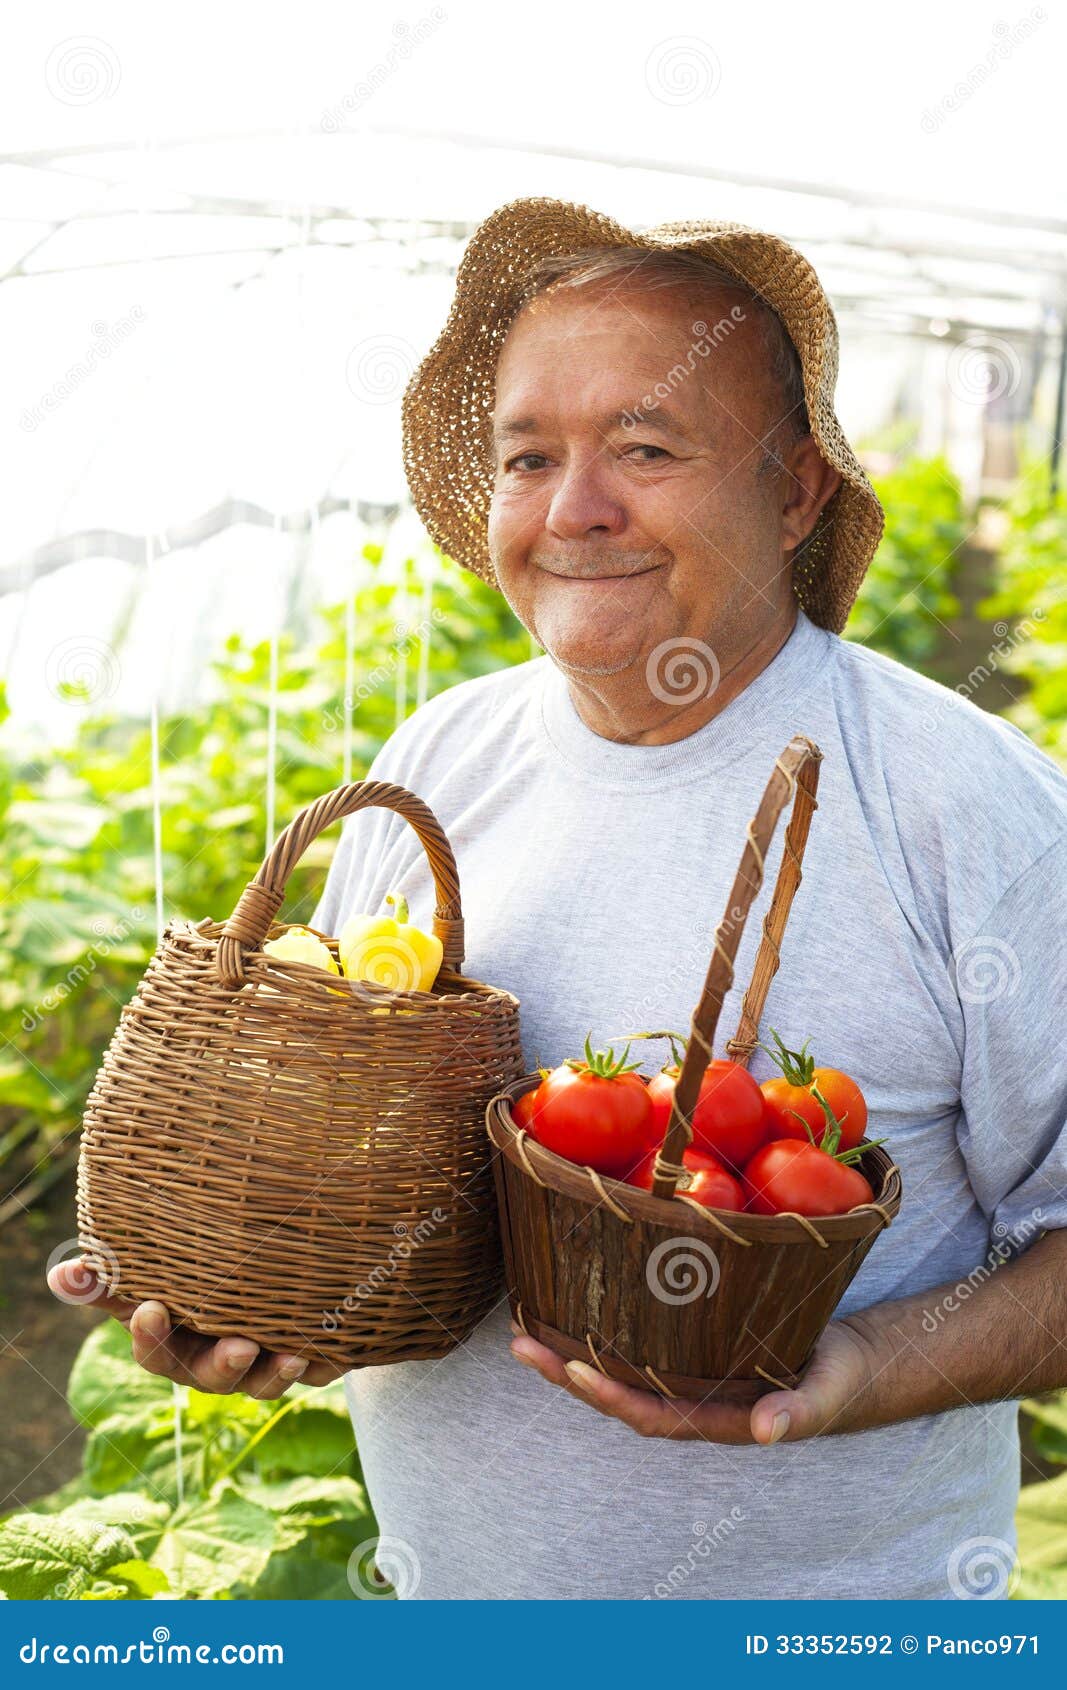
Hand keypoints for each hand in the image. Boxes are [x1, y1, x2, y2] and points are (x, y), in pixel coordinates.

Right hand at [47, 1258, 346, 1398]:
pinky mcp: (310, 1354)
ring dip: (275, 1374)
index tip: (150, 1307)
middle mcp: (218, 1359)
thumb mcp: (157, 1265)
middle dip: (223, 1364)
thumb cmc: (199, 1268)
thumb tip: (62, 1275)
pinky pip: (317, 1368)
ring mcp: (263, 1362)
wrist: (277, 1263)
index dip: (151, 1337)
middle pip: (213, 1376)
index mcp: (177, 1340)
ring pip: (265, 1383)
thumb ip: (109, 1273)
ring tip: (288, 1356)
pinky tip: (326, 1349)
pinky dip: (321, 1362)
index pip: (156, 1351)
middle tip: (238, 1345)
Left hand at [509, 1316, 883, 1443]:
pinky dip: (599, 1329)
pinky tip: (570, 1301)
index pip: (650, 1415)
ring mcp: (685, 1375)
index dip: (610, 1396)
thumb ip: (798, 1412)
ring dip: (568, 1353)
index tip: (571, 1371)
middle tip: (519, 1343)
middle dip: (565, 1374)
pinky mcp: (687, 1347)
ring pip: (617, 1370)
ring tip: (522, 1325)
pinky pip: (635, 1344)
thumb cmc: (836, 1379)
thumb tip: (766, 1433)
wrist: (848, 1364)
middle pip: (617, 1394)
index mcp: (714, 1418)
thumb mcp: (824, 1394)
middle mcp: (690, 1400)